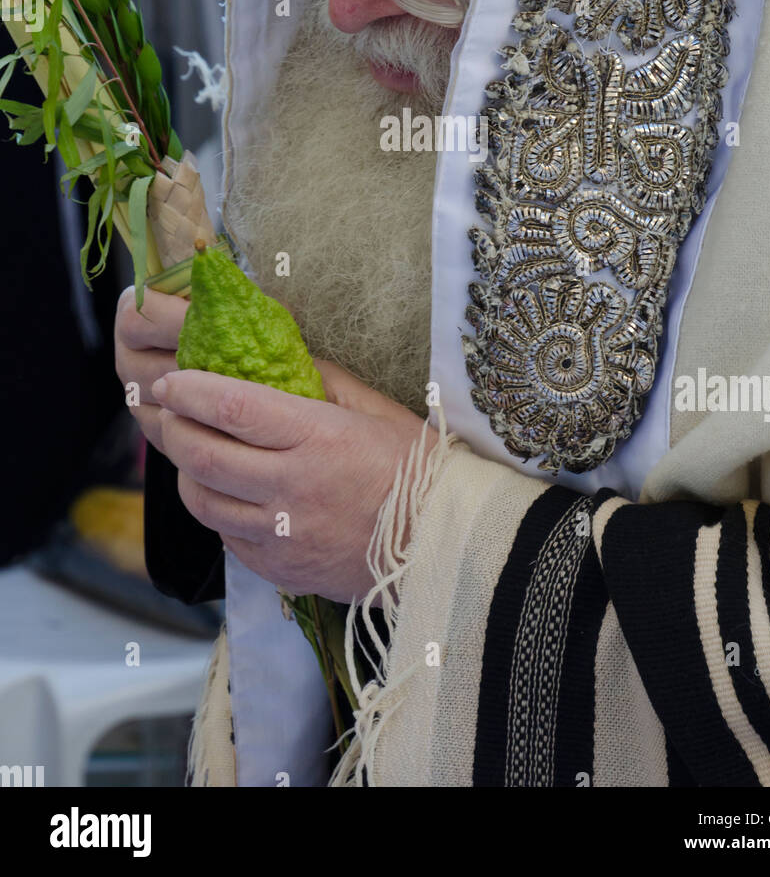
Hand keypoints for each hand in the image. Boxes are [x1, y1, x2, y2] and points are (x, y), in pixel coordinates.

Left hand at [115, 285, 438, 603]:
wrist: (445, 545)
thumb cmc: (418, 469)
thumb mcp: (376, 409)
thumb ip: (322, 380)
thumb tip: (277, 356)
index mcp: (319, 438)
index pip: (233, 408)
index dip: (191, 391)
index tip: (172, 380)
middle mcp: (293, 489)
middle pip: (204, 455)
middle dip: (174, 427)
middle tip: (167, 410)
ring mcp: (283, 536)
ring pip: (204, 502)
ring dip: (186, 472)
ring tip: (191, 451)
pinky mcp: (280, 570)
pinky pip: (226, 538)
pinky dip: (216, 510)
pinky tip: (227, 492)